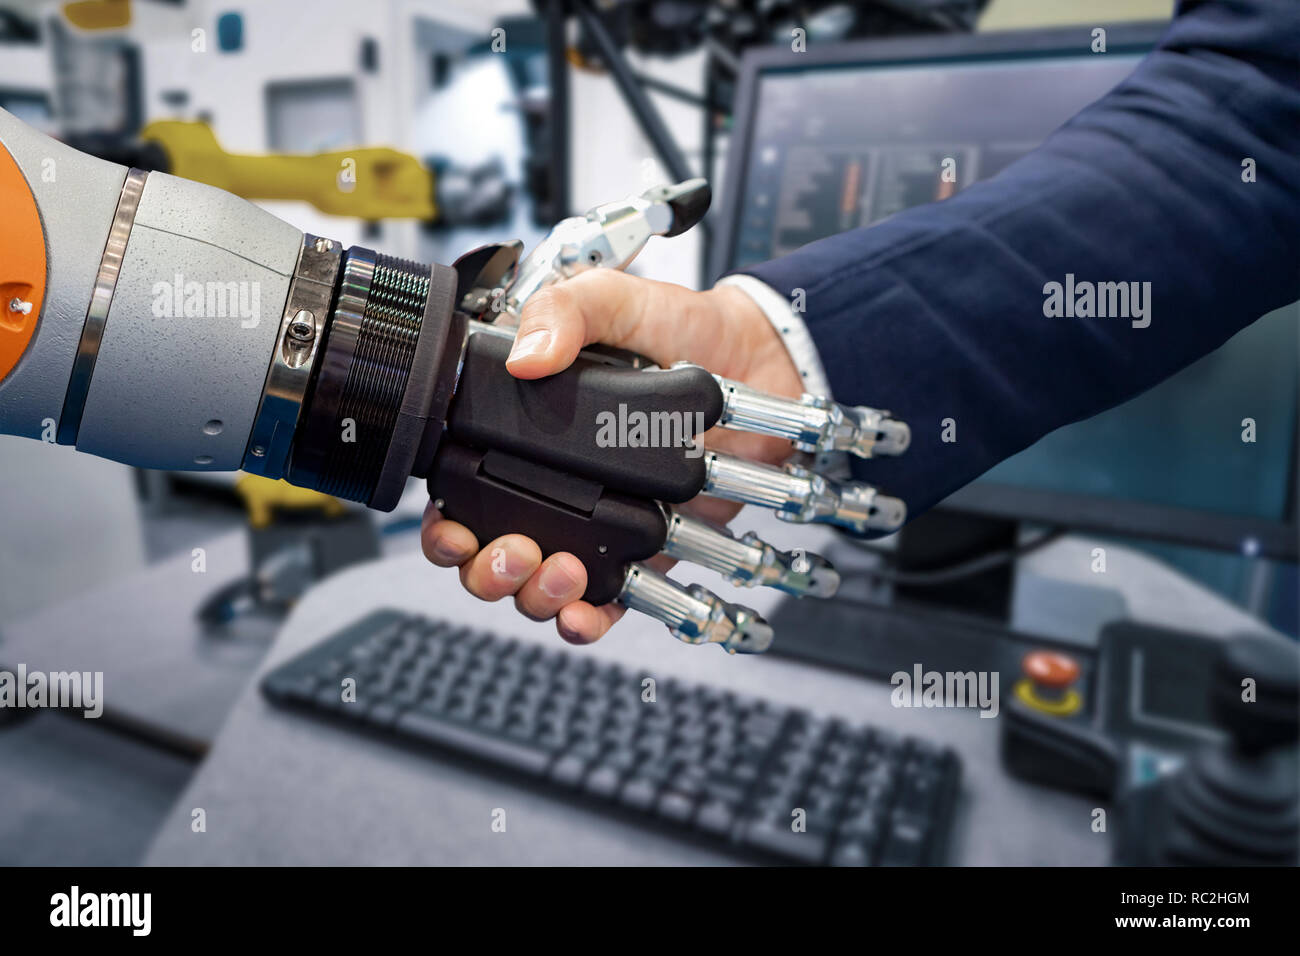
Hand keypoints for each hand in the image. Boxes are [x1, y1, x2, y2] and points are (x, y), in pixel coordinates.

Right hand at [421, 269, 802, 643]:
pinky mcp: (644, 550)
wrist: (763, 360)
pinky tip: (584, 614)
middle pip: (489, 553)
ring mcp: (597, 522)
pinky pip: (606, 601)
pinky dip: (588, 621)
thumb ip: (567, 311)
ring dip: (536, 594)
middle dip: (487, 570)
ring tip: (562, 572)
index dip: (446, 522)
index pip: (461, 490)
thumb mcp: (617, 299)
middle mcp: (553, 484)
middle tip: (514, 554)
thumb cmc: (684, 328)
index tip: (454, 529)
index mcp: (526, 432)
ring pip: (539, 585)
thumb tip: (524, 358)